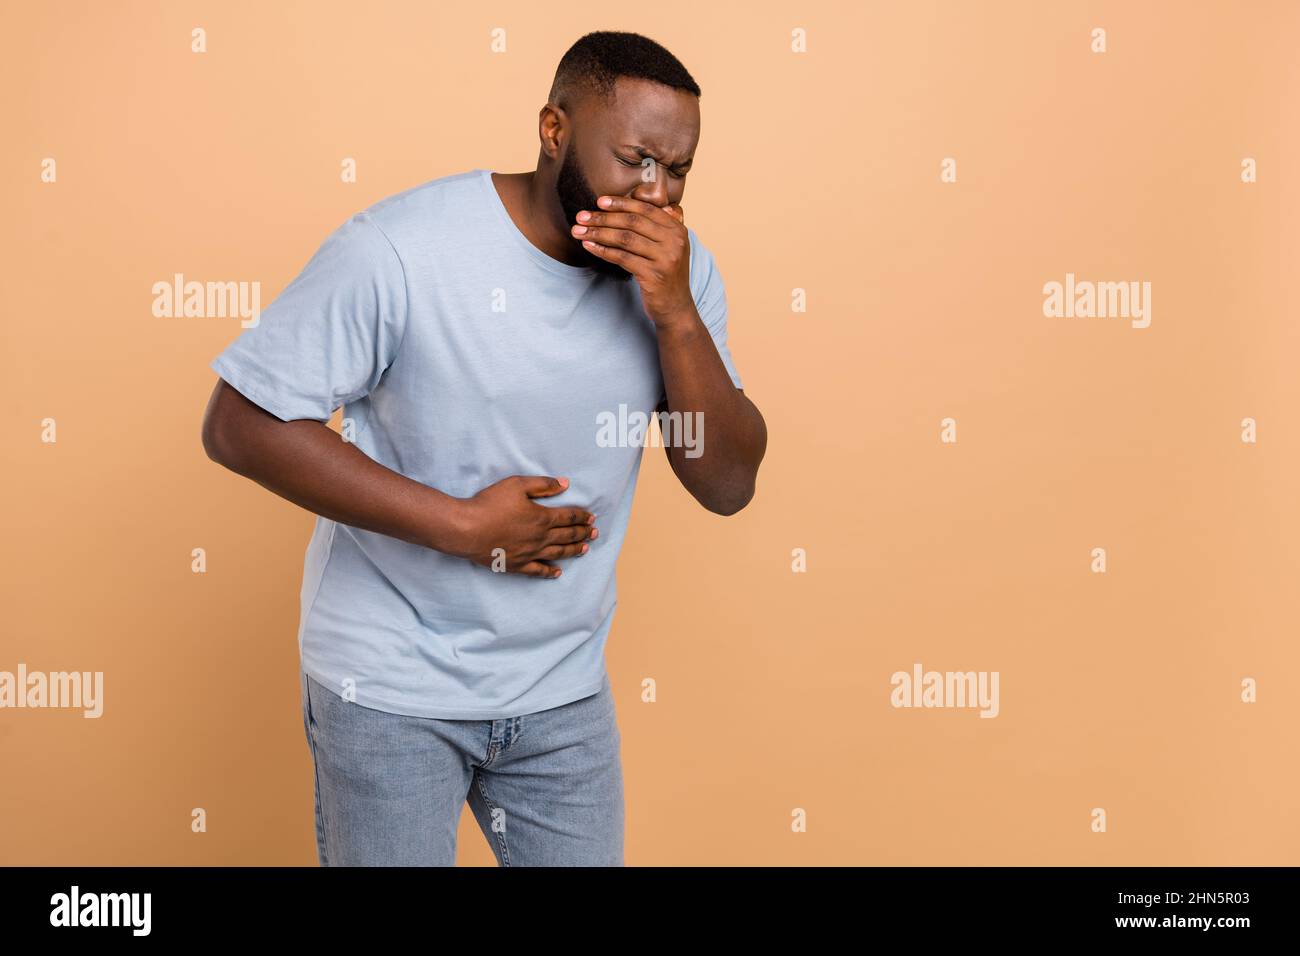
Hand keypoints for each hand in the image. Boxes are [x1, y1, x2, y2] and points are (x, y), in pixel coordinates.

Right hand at [449, 475, 596, 577]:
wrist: (466, 529)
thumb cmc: (489, 504)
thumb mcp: (516, 485)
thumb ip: (542, 484)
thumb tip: (564, 484)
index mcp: (542, 517)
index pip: (569, 517)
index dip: (582, 516)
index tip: (592, 517)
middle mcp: (540, 538)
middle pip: (567, 535)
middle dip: (583, 533)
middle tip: (595, 533)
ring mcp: (530, 553)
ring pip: (558, 553)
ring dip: (573, 550)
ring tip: (585, 549)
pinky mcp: (516, 565)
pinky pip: (538, 571)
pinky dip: (550, 572)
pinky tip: (558, 572)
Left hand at [572, 197, 694, 326]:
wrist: (675, 306)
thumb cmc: (665, 274)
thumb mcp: (667, 246)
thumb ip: (656, 225)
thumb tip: (635, 199)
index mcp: (677, 229)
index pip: (645, 209)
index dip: (621, 203)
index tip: (599, 202)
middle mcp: (674, 241)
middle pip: (632, 222)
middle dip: (603, 218)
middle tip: (581, 217)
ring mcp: (665, 259)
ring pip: (625, 239)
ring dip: (598, 233)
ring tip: (579, 231)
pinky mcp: (654, 275)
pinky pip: (622, 258)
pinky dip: (603, 251)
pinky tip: (589, 246)